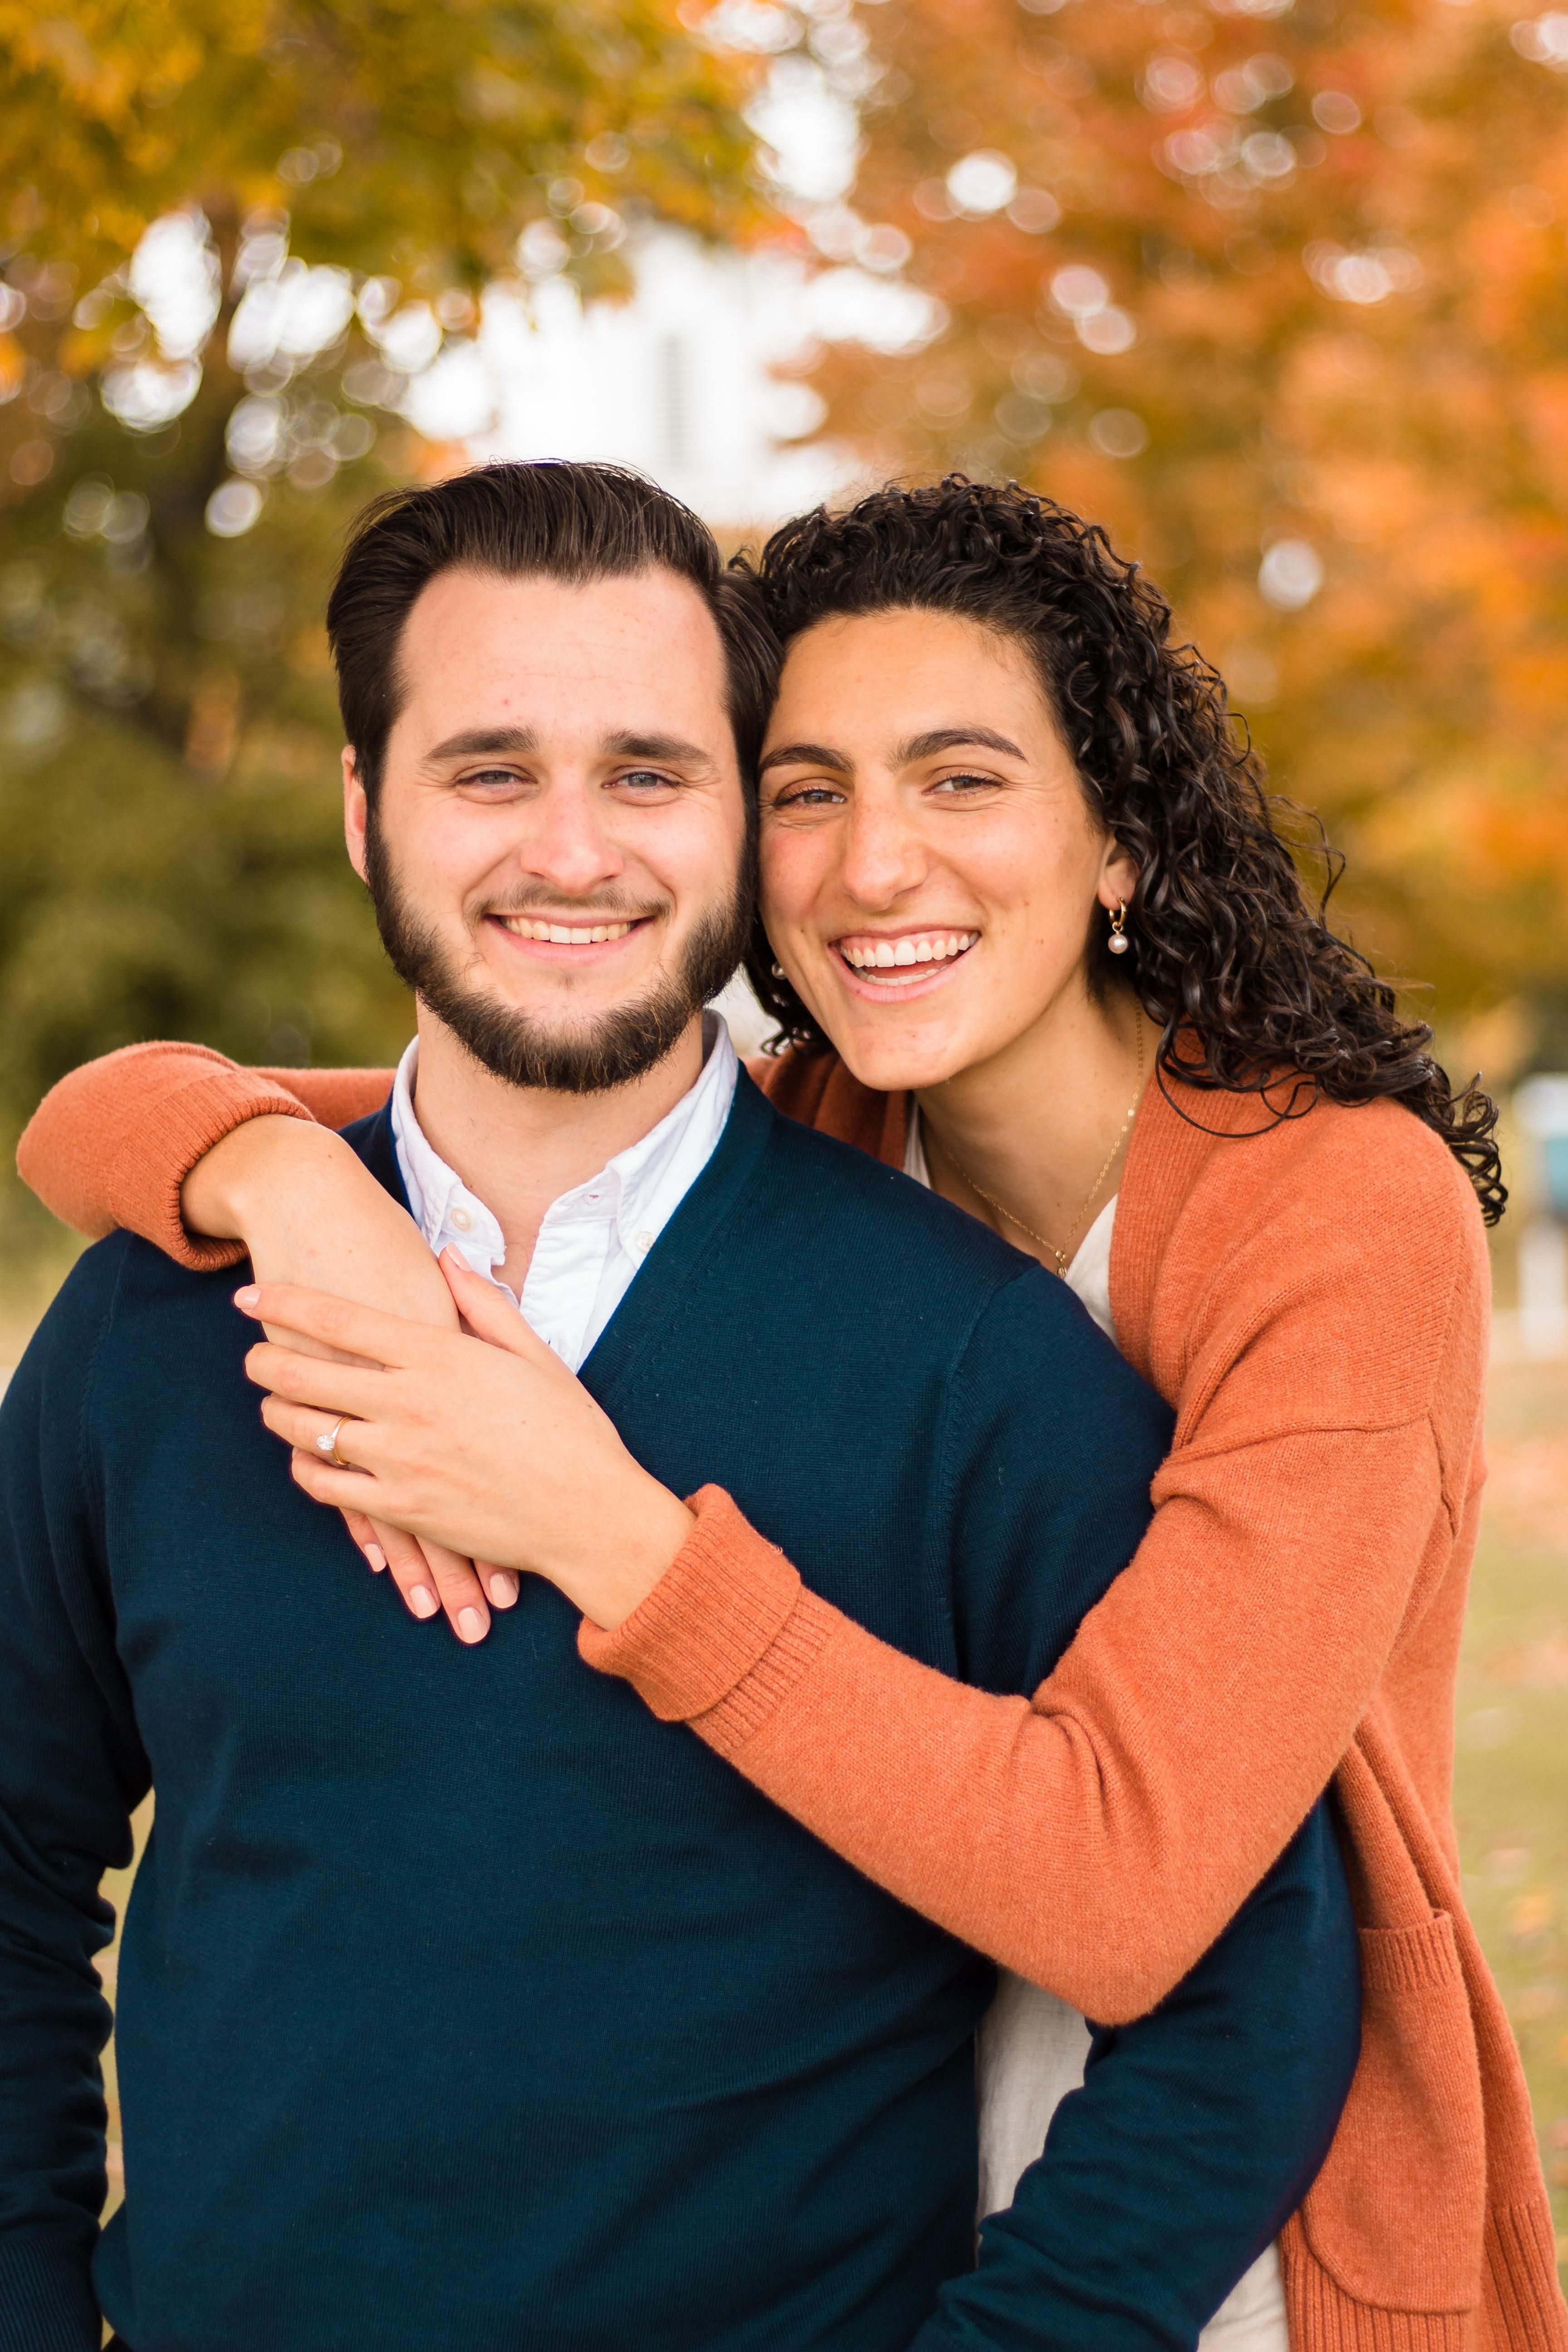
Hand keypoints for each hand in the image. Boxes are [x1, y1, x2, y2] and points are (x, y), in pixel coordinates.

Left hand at [233, 1255, 695, 1631]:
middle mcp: (409, 1404)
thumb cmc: (569, 1430)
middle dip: (266, 1360)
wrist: (589, 1514)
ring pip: (306, 1431)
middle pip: (305, 1372)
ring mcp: (400, 1460)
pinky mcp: (401, 1509)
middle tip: (254, 1356)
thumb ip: (481, 1301)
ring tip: (275, 1405)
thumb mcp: (533, 1353)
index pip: (340, 1319)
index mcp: (440, 1357)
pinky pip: (327, 1488)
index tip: (250, 1296)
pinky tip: (308, 1461)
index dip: (286, 1303)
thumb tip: (447, 1254)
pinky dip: (307, 1470)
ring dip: (279, 1414)